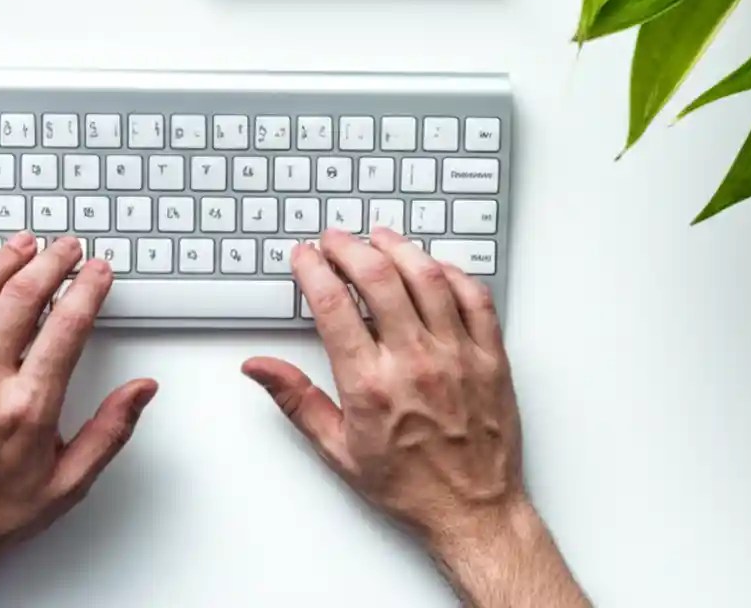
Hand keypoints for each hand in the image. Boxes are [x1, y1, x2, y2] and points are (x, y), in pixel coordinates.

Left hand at [0, 233, 156, 606]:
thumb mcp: (70, 482)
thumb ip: (110, 431)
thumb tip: (141, 390)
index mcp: (27, 409)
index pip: (65, 328)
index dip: (86, 289)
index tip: (98, 271)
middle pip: (19, 299)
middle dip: (49, 262)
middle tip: (67, 247)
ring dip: (0, 261)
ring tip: (23, 244)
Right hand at [243, 228, 585, 606]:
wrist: (473, 512)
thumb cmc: (409, 486)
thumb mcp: (338, 450)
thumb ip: (296, 400)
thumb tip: (258, 367)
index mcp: (371, 385)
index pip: (334, 306)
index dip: (314, 270)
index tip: (304, 256)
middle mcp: (415, 363)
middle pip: (379, 278)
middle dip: (350, 247)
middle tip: (335, 239)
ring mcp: (458, 356)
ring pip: (427, 278)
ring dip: (399, 248)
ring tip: (379, 237)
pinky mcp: (492, 358)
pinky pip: (475, 298)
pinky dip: (452, 273)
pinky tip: (433, 267)